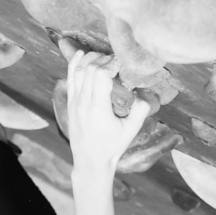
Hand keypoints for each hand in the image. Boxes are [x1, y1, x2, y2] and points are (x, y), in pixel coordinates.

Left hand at [64, 48, 148, 179]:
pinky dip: (74, 64)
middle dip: (103, 59)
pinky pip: (70, 78)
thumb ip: (141, 111)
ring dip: (90, 59)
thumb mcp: (130, 130)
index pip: (102, 75)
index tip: (122, 63)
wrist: (90, 161)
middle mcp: (83, 103)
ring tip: (102, 57)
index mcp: (98, 108)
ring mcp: (74, 102)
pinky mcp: (70, 103)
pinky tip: (80, 53)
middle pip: (90, 69)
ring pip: (78, 71)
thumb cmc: (111, 147)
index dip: (112, 64)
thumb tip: (145, 94)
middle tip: (115, 60)